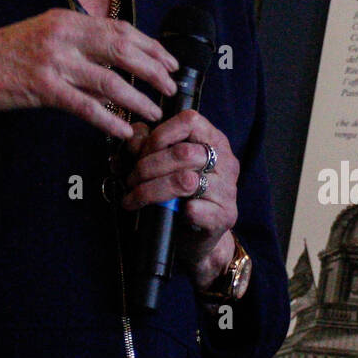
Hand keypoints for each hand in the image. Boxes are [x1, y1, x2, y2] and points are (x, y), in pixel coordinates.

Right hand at [0, 8, 178, 140]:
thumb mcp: (39, 35)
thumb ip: (72, 41)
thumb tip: (108, 55)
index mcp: (65, 19)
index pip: (119, 28)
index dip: (149, 44)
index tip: (168, 59)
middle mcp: (62, 35)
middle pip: (122, 49)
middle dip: (153, 68)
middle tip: (171, 85)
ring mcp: (53, 61)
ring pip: (110, 80)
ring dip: (138, 98)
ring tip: (154, 112)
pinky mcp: (42, 87)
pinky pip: (86, 106)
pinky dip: (109, 120)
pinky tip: (123, 131)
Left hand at [122, 110, 238, 288]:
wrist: (196, 237)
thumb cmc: (178, 194)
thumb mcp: (163, 164)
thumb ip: (147, 145)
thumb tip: (132, 138)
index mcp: (213, 140)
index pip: (189, 120)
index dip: (160, 133)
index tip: (140, 152)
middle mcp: (226, 161)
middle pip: (183, 153)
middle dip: (147, 167)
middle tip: (129, 181)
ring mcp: (228, 189)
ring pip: (185, 181)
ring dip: (150, 190)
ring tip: (133, 199)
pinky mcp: (224, 216)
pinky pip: (196, 210)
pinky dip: (174, 211)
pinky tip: (164, 214)